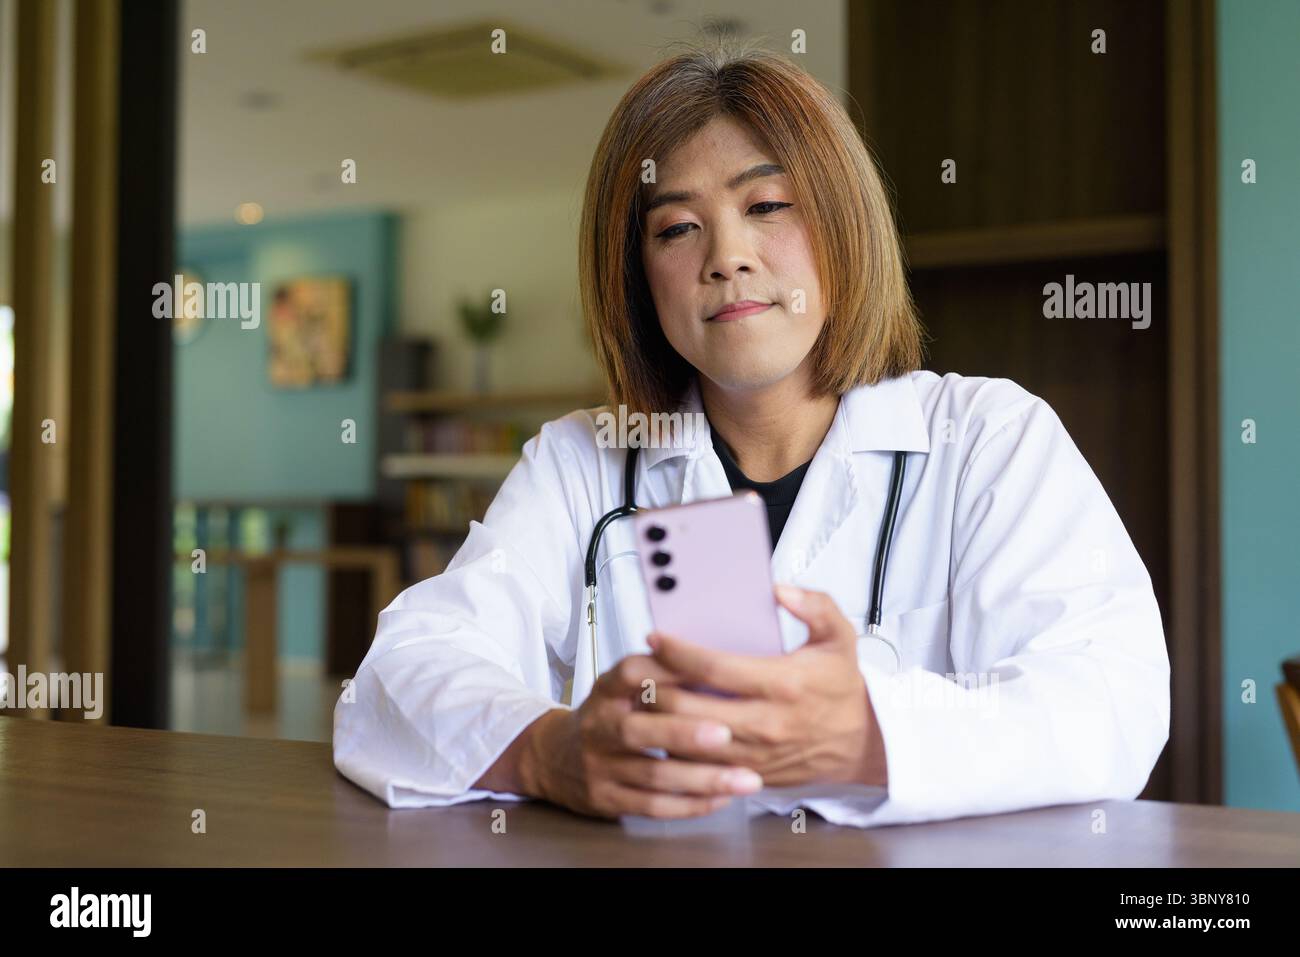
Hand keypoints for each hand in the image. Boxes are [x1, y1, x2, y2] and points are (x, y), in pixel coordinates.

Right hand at [523, 653, 765, 819]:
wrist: (554, 759)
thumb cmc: (606, 717)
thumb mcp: (620, 686)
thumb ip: (659, 673)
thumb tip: (718, 661)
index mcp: (606, 690)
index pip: (631, 673)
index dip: (666, 670)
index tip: (706, 672)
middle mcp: (599, 726)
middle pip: (638, 730)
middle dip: (684, 733)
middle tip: (727, 734)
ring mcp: (599, 766)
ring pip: (653, 775)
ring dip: (702, 778)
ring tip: (744, 778)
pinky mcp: (607, 799)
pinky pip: (653, 806)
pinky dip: (690, 804)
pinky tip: (721, 798)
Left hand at [644, 584, 887, 788]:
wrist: (860, 743)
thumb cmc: (840, 688)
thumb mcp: (840, 637)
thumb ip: (815, 606)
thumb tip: (781, 589)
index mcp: (783, 683)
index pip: (714, 668)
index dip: (677, 652)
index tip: (656, 638)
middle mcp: (765, 721)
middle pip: (688, 706)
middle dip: (655, 685)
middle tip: (639, 666)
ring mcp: (753, 753)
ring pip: (685, 739)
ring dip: (658, 717)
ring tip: (643, 693)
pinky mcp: (747, 773)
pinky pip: (697, 765)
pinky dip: (674, 745)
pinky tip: (662, 726)